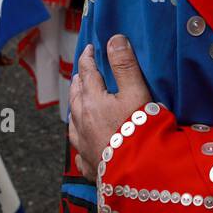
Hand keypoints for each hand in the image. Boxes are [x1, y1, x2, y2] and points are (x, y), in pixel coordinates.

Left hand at [68, 36, 149, 180]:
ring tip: (78, 101)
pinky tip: (83, 143)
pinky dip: (80, 141)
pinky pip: (79, 151)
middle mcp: (82, 122)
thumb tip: (114, 39)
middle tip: (81, 73)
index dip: (88, 58)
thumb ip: (125, 66)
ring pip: (73, 122)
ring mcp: (83, 145)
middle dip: (78, 81)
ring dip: (75, 108)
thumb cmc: (139, 131)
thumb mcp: (136, 92)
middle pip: (76, 96)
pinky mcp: (89, 164)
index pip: (87, 73)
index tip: (89, 48)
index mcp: (93, 102)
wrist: (138, 172)